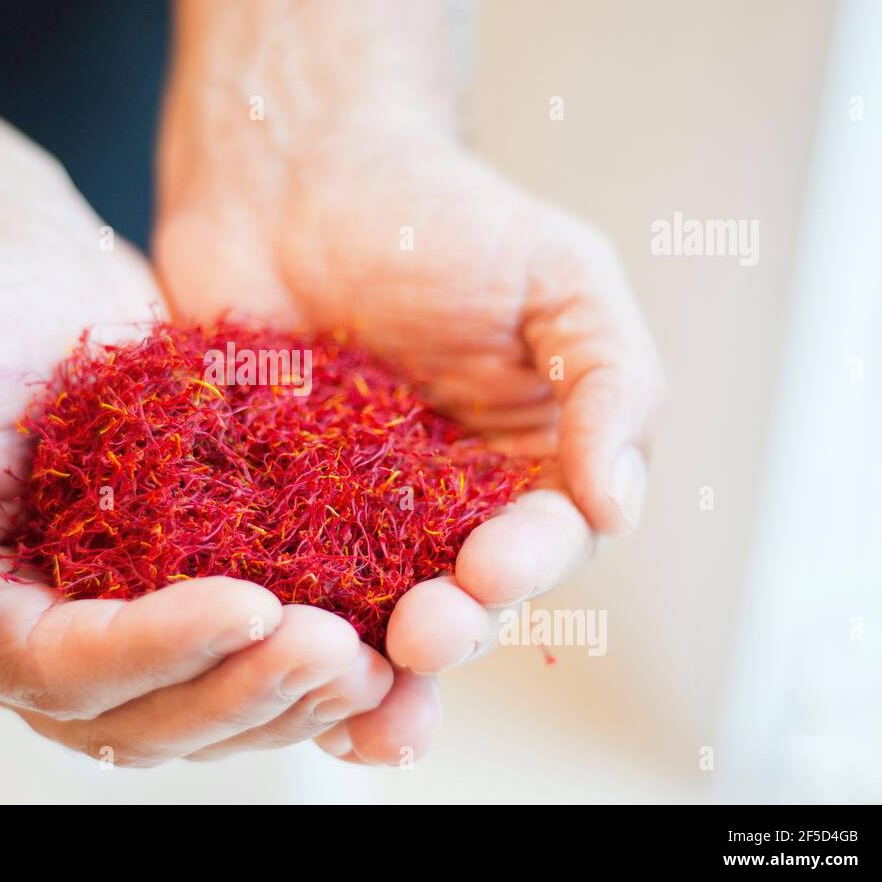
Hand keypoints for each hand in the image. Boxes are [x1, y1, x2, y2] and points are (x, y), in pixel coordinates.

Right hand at [0, 170, 395, 766]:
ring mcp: (118, 614)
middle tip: (339, 652)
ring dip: (290, 697)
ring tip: (380, 662)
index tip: (250, 605)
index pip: (63, 667)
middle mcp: (47, 632)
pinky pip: (246, 646)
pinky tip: (384, 638)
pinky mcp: (180, 580)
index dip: (156, 650)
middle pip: (145, 715)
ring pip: (206, 703)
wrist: (16, 264)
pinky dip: (307, 657)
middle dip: (243, 691)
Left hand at [156, 120, 666, 752]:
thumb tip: (620, 504)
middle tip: (422, 635)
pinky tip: (262, 662)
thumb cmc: (437, 214)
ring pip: (370, 618)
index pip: (547, 540)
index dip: (527, 566)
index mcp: (527, 465)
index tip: (490, 569)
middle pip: (460, 599)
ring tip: (354, 705)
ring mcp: (351, 520)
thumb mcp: (558, 276)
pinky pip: (275, 586)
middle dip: (450, 629)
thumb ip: (612, 378)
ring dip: (370, 670)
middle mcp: (445, 509)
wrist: (291, 176)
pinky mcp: (263, 517)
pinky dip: (274, 632)